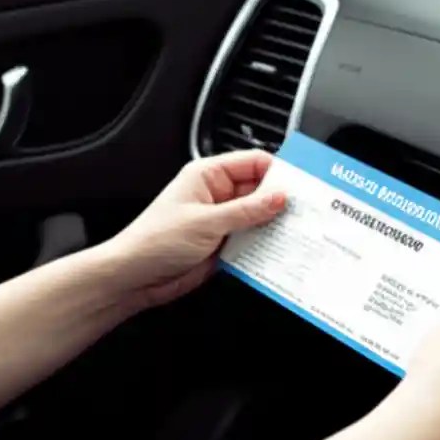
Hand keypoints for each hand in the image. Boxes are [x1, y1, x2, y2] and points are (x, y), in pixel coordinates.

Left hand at [103, 150, 285, 306]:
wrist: (134, 277)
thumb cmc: (154, 242)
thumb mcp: (206, 221)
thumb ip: (246, 210)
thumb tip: (279, 197)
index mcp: (207, 176)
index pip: (253, 162)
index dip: (278, 171)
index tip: (302, 184)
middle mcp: (216, 195)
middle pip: (260, 190)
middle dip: (280, 201)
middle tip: (305, 211)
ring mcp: (221, 220)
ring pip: (259, 217)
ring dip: (274, 225)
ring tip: (296, 231)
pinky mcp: (223, 244)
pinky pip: (252, 240)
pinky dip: (265, 244)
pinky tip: (278, 249)